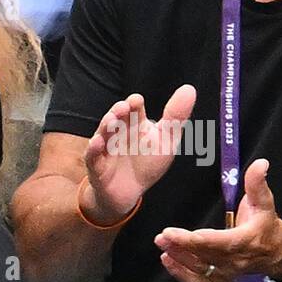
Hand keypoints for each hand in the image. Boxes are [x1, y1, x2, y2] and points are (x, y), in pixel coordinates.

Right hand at [81, 85, 195, 223]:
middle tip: (123, 108)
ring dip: (105, 126)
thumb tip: (189, 89)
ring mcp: (105, 148)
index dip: (134, 103)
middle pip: (116, 118)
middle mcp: (118, 133)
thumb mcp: (166, 140)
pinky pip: (92, 156)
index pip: (134, 109)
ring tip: (111, 120)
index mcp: (135, 124)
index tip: (136, 101)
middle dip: (118, 112)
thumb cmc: (147, 163)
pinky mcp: (96, 166)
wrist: (129, 192)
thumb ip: (176, 116)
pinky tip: (98, 142)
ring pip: (103, 134)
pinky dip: (93, 149)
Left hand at [154, 159, 281, 281]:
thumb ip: (257, 183)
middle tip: (161, 236)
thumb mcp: (265, 202)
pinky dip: (180, 274)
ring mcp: (226, 272)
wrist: (278, 253)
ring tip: (162, 245)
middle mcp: (234, 260)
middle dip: (179, 246)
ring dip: (177, 258)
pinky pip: (198, 281)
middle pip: (202, 256)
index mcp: (244, 241)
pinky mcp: (220, 280)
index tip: (170, 232)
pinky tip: (167, 260)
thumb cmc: (267, 225)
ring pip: (197, 270)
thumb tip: (260, 163)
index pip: (214, 242)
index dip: (190, 239)